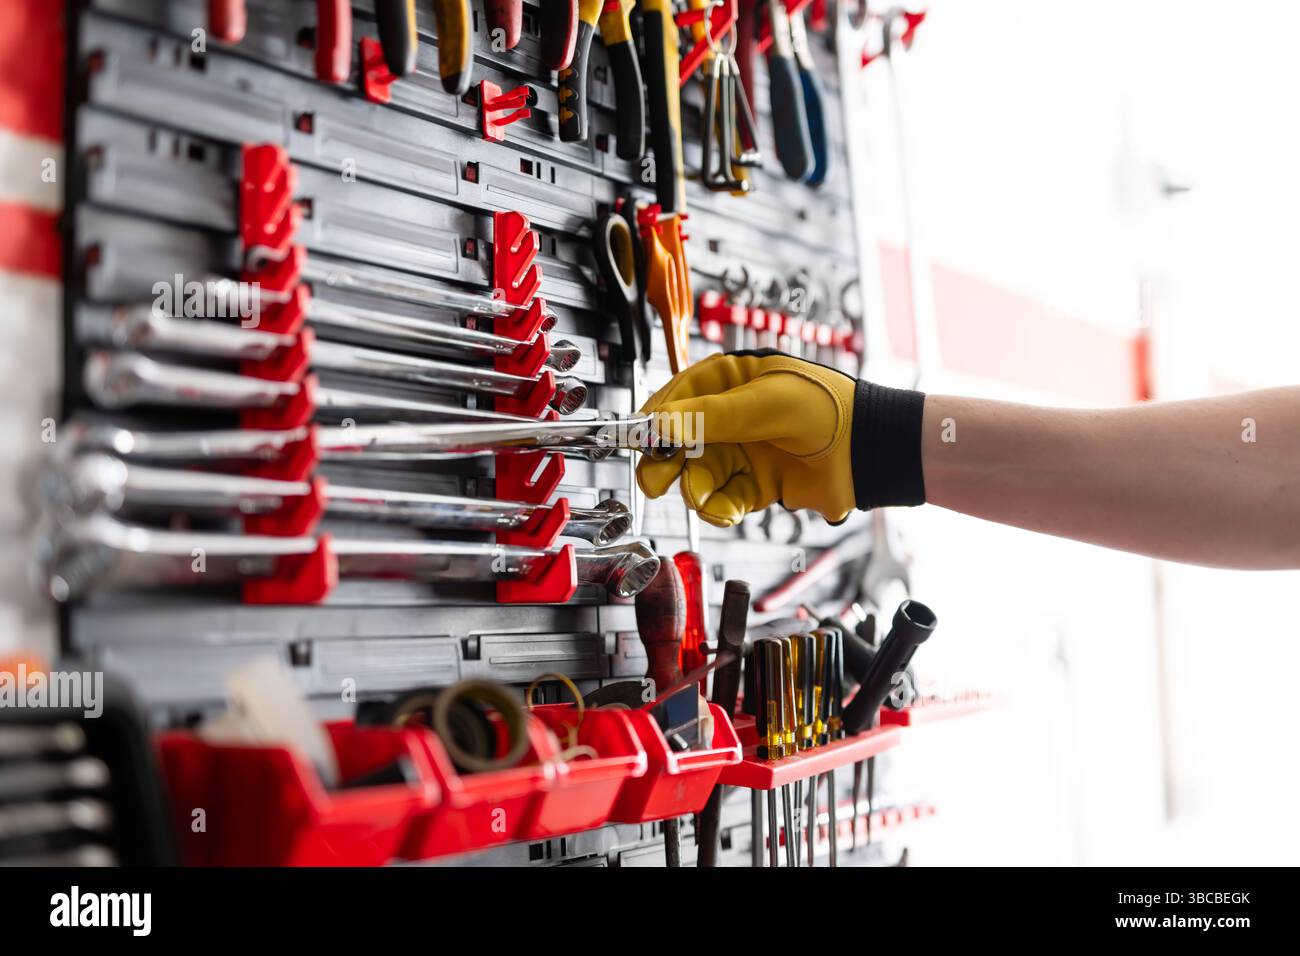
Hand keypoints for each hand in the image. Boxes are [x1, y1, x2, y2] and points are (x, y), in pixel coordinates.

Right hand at [637, 351, 859, 526]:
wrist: (869, 453)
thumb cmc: (829, 409)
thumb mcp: (766, 403)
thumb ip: (711, 416)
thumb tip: (661, 423)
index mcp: (731, 380)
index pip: (678, 397)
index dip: (656, 419)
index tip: (640, 439)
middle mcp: (731, 417)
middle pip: (679, 441)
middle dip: (666, 462)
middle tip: (657, 480)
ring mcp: (743, 451)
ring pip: (698, 475)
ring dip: (696, 490)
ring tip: (704, 499)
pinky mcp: (756, 485)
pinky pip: (723, 499)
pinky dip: (720, 509)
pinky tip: (727, 511)